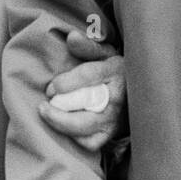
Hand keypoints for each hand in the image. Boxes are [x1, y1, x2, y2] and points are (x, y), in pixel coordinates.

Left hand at [39, 29, 126, 152]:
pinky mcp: (110, 133)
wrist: (137, 92)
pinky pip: (90, 142)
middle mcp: (117, 96)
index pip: (89, 76)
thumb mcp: (105, 53)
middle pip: (87, 107)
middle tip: (43, 107)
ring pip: (86, 127)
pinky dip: (74, 138)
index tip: (50, 89)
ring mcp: (114, 118)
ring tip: (47, 116)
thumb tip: (71, 37)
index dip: (66, 83)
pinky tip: (63, 128)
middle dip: (61, 110)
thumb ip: (87, 46)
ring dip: (63, 125)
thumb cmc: (113, 70)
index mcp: (115, 71)